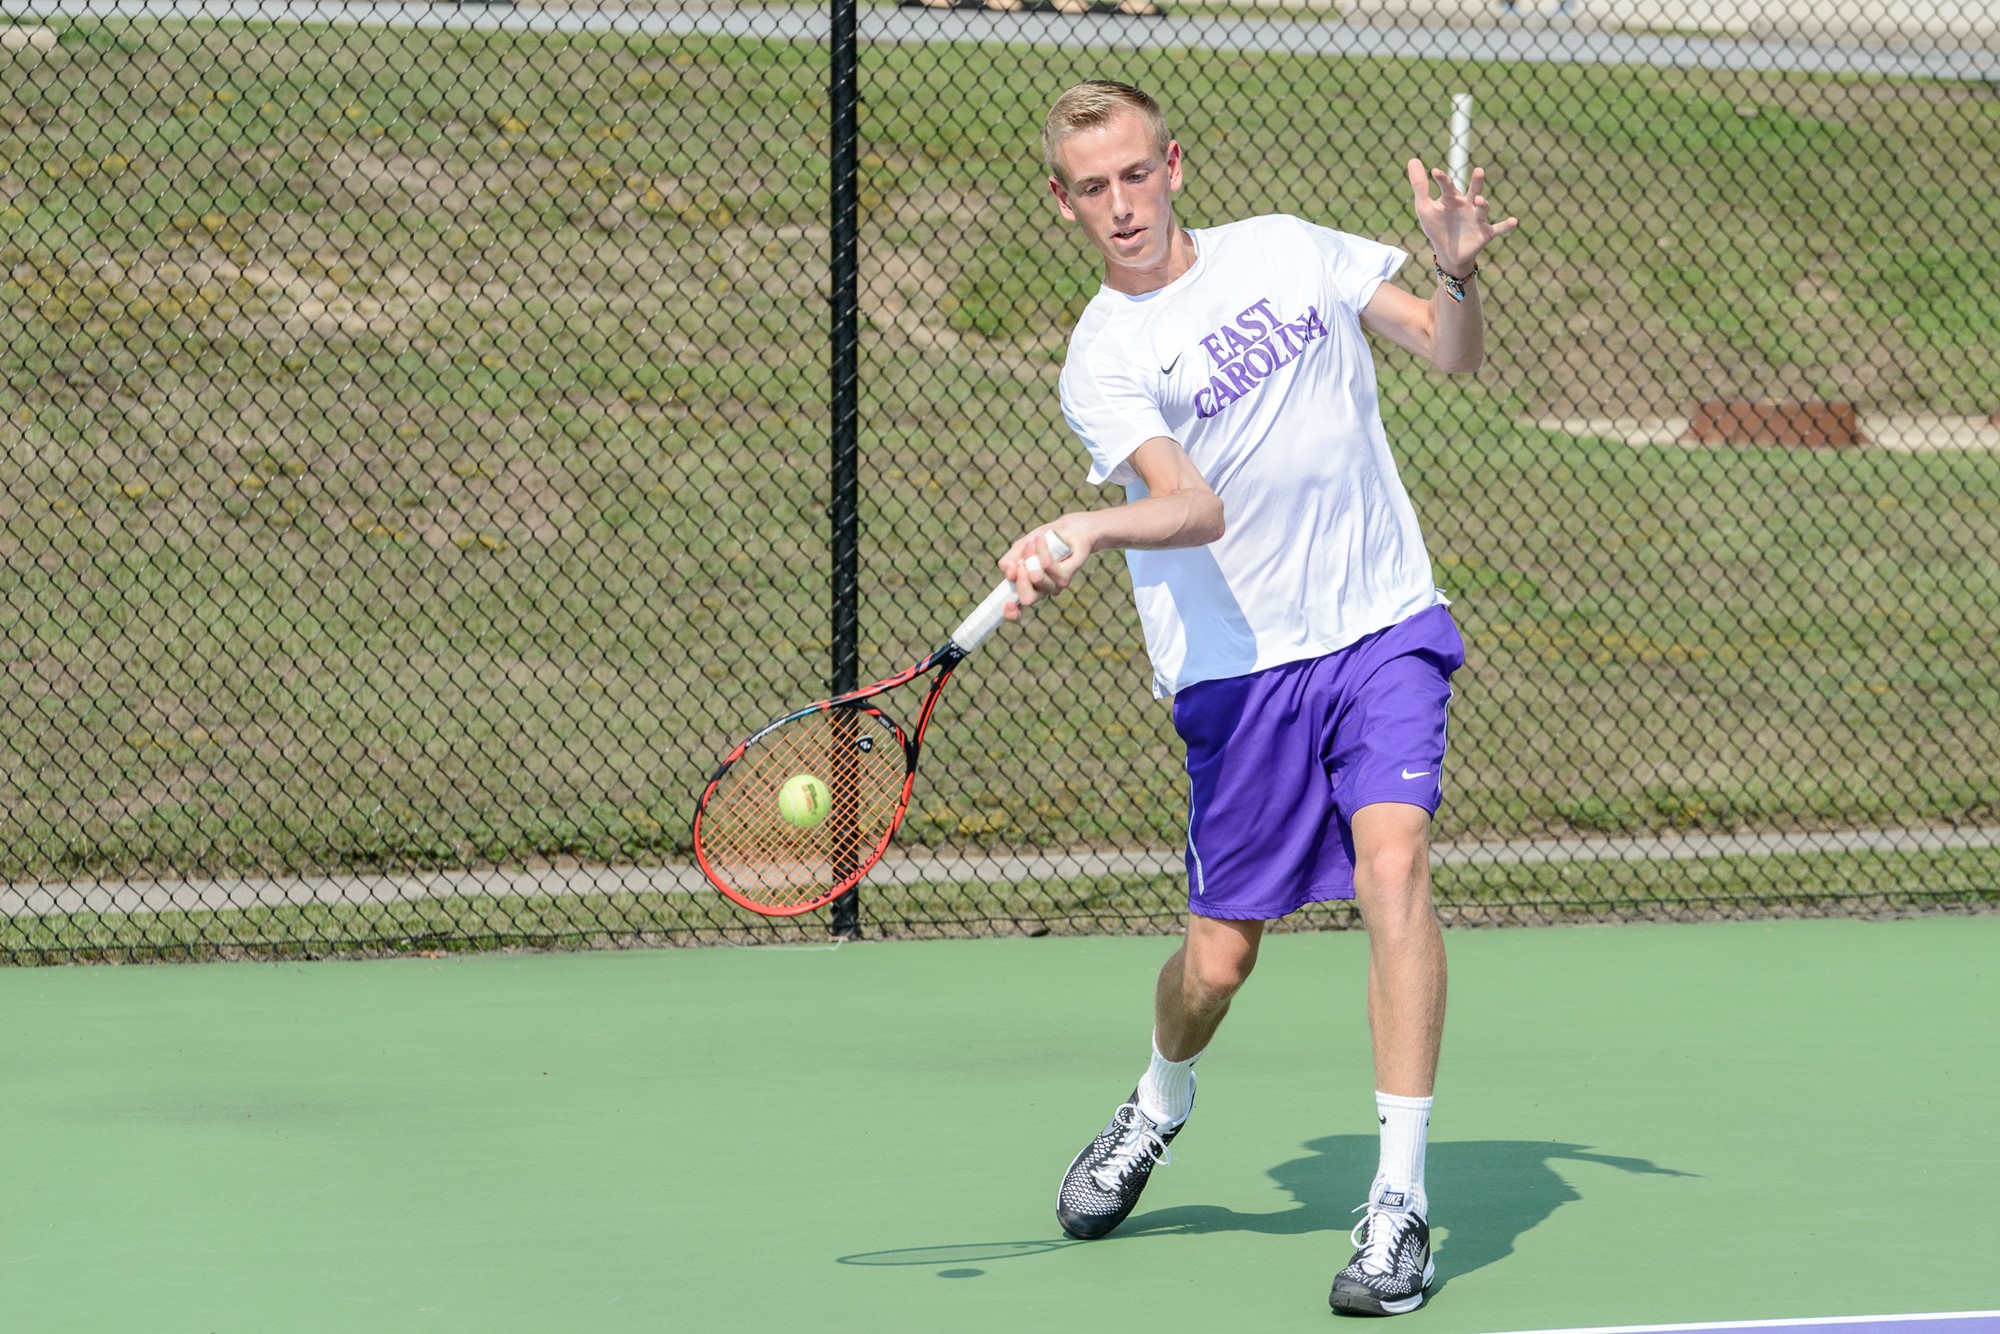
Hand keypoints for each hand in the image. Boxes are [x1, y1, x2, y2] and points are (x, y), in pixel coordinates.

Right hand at [999, 524, 1087, 621]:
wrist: (1067, 530)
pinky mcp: (1068, 574)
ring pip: (1036, 578)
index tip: (1008, 604)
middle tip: (1020, 561)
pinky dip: (1041, 550)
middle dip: (1020, 579)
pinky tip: (1040, 540)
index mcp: (1027, 589)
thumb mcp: (1018, 549)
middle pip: (1027, 599)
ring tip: (1032, 542)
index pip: (1017, 613)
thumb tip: (1009, 573)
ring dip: (1030, 556)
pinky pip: (1048, 566)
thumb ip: (1008, 562)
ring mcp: (1056, 585)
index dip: (1011, 614)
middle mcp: (1042, 591)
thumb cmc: (1041, 542)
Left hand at [1407, 158, 1517, 275]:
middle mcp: (1468, 205)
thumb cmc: (1437, 226)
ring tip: (1479, 199)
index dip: (1442, 179)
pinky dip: (1506, 226)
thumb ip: (1420, 186)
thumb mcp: (1424, 207)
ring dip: (1484, 204)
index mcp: (1452, 198)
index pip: (1447, 186)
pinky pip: (1498, 229)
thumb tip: (1413, 160)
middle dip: (1477, 181)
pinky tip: (1514, 221)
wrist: (1447, 253)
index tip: (1434, 172)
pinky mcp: (1485, 233)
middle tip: (1479, 170)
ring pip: (1483, 208)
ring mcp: (1477, 218)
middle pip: (1474, 189)